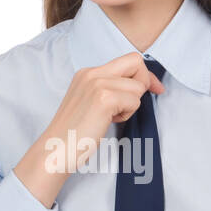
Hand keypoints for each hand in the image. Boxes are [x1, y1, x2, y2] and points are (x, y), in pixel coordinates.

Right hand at [13, 53, 163, 208]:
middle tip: (135, 102)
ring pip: (137, 86)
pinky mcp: (104, 99)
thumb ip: (109, 88)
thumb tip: (140, 85)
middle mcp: (91, 73)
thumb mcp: (90, 101)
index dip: (144, 74)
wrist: (56, 149)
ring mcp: (97, 84)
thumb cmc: (75, 132)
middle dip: (145, 81)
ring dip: (131, 105)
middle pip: (136, 61)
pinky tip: (109, 121)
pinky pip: (134, 101)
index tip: (154, 88)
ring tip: (111, 117)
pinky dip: (127, 114)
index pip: (127, 60)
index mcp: (87, 73)